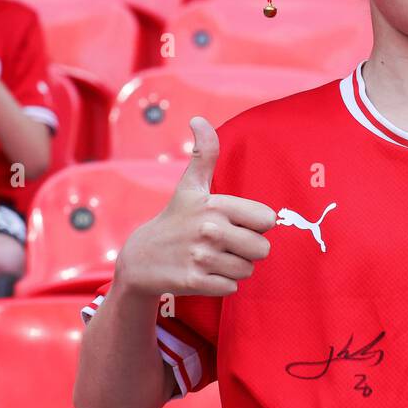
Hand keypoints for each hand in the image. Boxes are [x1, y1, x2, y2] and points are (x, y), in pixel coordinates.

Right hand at [115, 117, 276, 297]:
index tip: (234, 223)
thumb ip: (204, 154)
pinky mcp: (195, 282)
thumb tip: (199, 119)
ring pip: (247, 270)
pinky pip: (232, 288)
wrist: (139, 260)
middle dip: (247, 250)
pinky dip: (221, 284)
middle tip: (223, 245)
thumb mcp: (190, 186)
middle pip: (262, 249)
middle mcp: (209, 229)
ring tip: (211, 258)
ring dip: (234, 268)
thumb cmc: (174, 220)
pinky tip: (203, 273)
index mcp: (215, 204)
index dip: (255, 224)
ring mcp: (201, 257)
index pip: (268, 220)